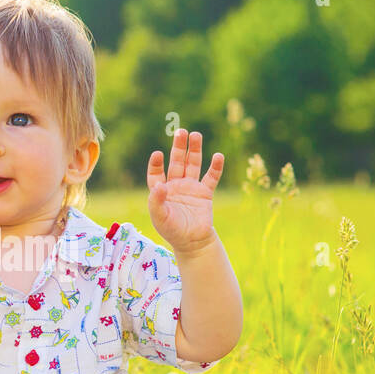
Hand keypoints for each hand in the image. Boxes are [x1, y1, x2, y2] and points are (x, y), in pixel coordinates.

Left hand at [146, 129, 222, 257]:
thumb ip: (156, 201)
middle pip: (176, 162)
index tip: (158, 154)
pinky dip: (215, 167)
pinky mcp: (205, 193)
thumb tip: (159, 185)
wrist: (193, 242)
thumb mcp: (160, 217)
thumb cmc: (173, 231)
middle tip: (181, 131)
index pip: (156, 172)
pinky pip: (211, 177)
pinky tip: (218, 156)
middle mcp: (175, 185)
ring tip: (196, 134)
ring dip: (194, 150)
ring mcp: (191, 187)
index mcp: (161, 190)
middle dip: (178, 147)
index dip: (156, 163)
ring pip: (193, 164)